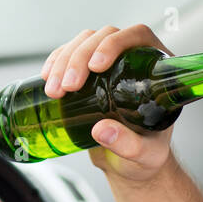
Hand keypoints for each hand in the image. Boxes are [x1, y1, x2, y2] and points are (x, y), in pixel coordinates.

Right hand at [41, 24, 175, 183]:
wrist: (129, 165)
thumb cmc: (146, 157)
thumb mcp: (145, 155)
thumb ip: (129, 145)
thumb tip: (103, 130)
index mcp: (156, 70)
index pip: (137, 36)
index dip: (115, 43)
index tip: (97, 66)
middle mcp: (132, 59)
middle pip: (104, 36)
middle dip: (80, 57)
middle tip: (69, 87)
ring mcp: (109, 63)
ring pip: (83, 42)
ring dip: (63, 61)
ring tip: (54, 91)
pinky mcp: (87, 72)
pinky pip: (69, 53)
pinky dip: (54, 62)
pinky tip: (47, 79)